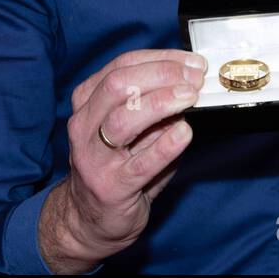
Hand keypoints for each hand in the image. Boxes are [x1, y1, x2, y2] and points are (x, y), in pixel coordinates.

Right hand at [38, 49, 206, 272]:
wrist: (90, 218)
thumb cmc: (117, 163)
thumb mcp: (129, 126)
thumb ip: (152, 103)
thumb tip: (191, 81)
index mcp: (87, 101)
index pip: (122, 66)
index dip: (161, 59)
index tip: (192, 62)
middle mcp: (84, 125)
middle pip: (119, 85)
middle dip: (162, 75)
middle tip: (194, 79)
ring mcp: (94, 157)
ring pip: (123, 119)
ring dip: (162, 103)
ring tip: (190, 98)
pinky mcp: (111, 187)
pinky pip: (140, 163)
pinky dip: (165, 145)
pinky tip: (184, 133)